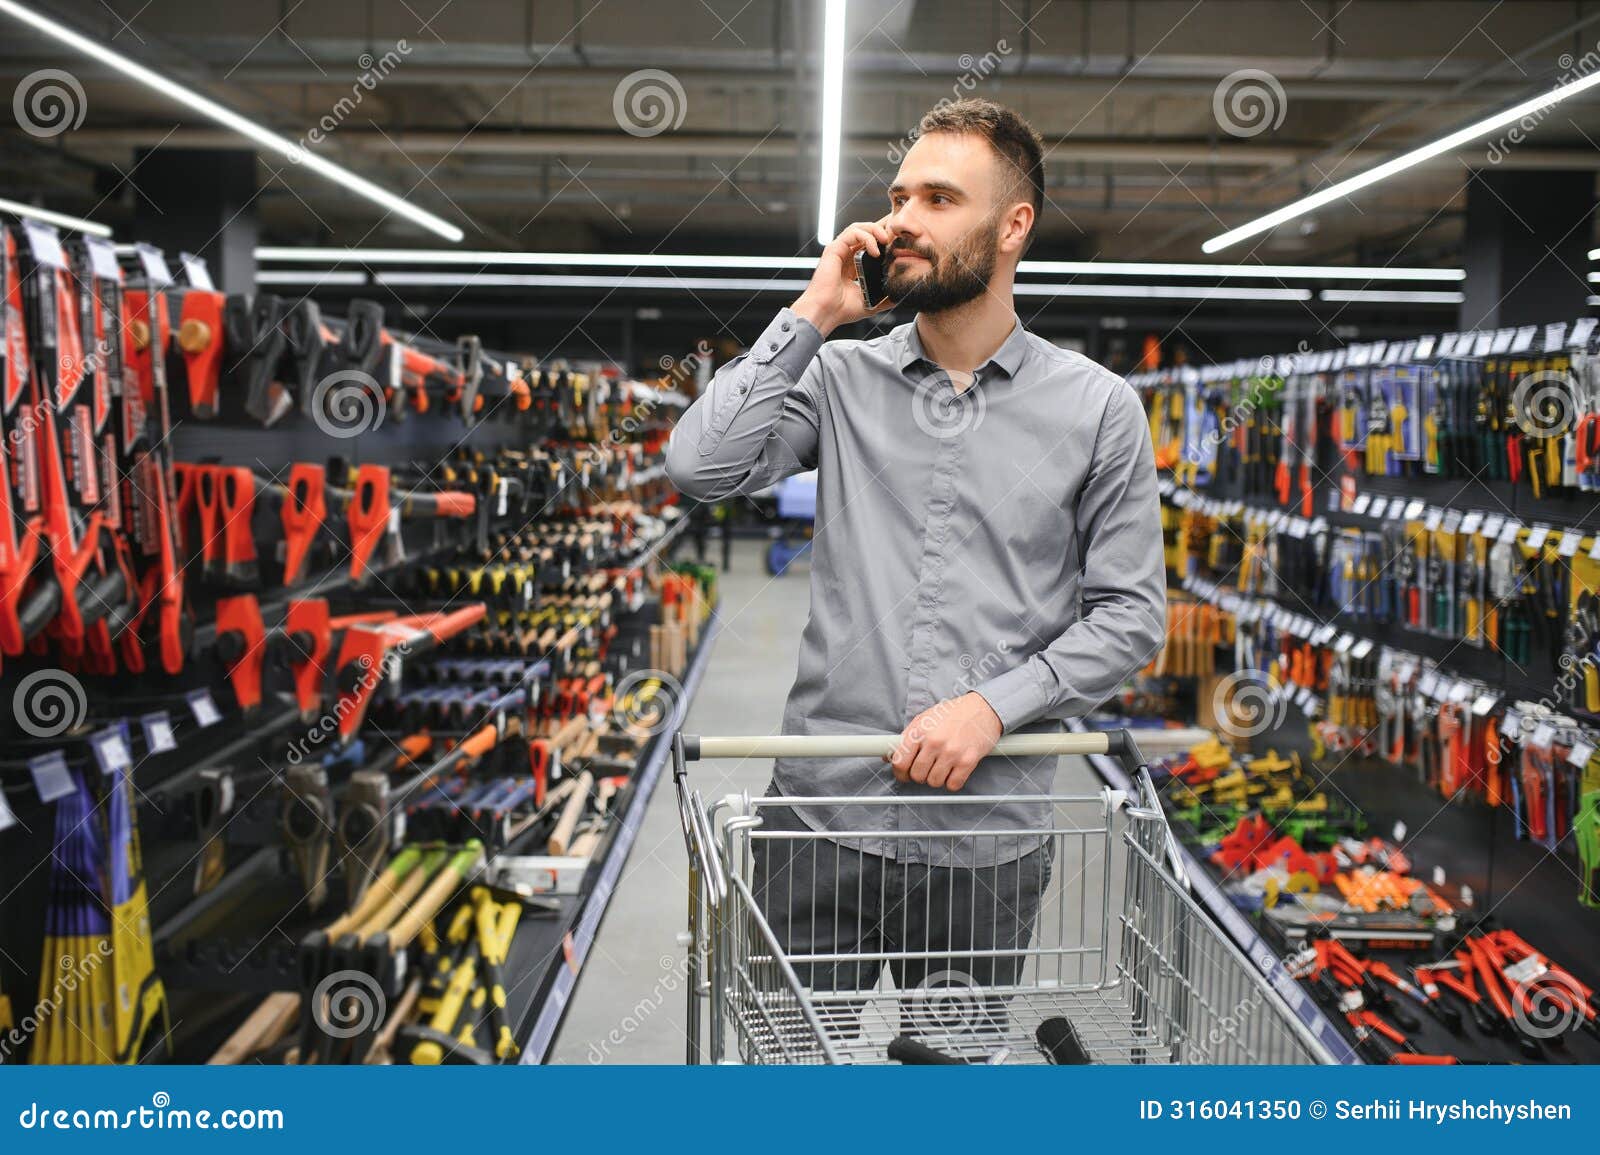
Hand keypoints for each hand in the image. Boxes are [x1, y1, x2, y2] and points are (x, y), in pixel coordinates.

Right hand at [791, 218, 896, 337]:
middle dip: (882, 228)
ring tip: (886, 240)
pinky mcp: (834, 249)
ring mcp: (839, 251)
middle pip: (865, 231)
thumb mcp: (871, 302)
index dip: (884, 238)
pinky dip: (867, 237)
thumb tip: (899, 296)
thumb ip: (884, 297)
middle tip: (896, 234)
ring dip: (875, 229)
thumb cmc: (842, 310)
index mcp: (853, 265)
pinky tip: (875, 251)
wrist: (826, 313)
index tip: (898, 242)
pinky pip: (852, 233)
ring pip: (859, 227)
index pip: (870, 244)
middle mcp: (846, 255)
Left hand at [886, 692, 1002, 791]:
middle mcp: (934, 741)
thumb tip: (888, 756)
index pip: (900, 762)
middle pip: (917, 775)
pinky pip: (953, 784)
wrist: (983, 708)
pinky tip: (954, 770)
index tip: (903, 775)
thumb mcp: (925, 719)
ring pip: (934, 782)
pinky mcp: (968, 760)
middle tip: (926, 769)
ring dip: (936, 779)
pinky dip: (952, 782)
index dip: (900, 773)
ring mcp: (951, 752)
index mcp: (919, 730)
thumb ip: (906, 738)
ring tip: (941, 767)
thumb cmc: (953, 713)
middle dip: (919, 776)